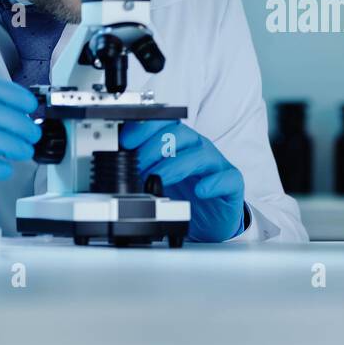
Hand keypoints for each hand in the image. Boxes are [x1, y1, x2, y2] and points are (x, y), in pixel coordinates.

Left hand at [119, 120, 245, 241]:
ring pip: (200, 154)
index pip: (163, 124)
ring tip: (159, 180)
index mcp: (179, 143)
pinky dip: (214, 183)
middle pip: (180, 134)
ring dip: (177, 165)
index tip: (125, 141)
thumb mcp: (157, 179)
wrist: (211, 220)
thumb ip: (139, 169)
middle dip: (154, 148)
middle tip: (137, 168)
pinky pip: (227, 178)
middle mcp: (197, 149)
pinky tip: (201, 191)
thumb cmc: (184, 194)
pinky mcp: (231, 183)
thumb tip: (112, 165)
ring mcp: (216, 165)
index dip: (144, 128)